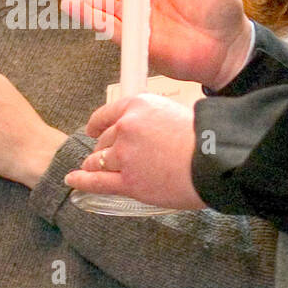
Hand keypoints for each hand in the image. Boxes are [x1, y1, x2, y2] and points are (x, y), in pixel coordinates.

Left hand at [65, 93, 205, 208]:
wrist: (215, 162)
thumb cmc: (208, 139)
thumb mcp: (177, 113)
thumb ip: (154, 122)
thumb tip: (149, 135)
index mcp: (138, 105)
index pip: (108, 113)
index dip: (97, 124)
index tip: (93, 129)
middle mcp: (126, 127)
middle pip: (104, 139)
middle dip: (105, 148)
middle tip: (110, 156)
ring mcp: (124, 156)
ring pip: (98, 161)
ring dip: (94, 165)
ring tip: (90, 169)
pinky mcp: (127, 182)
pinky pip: (96, 182)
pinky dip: (81, 181)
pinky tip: (72, 180)